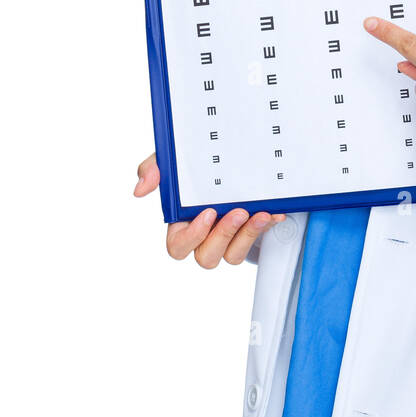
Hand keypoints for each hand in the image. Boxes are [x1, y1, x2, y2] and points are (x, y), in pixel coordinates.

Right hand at [133, 153, 285, 265]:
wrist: (231, 160)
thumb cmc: (193, 169)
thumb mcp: (173, 163)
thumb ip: (153, 170)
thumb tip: (140, 189)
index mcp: (181, 225)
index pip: (178, 247)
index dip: (192, 236)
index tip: (208, 214)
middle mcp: (204, 236)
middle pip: (207, 256)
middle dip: (224, 236)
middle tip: (237, 212)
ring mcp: (228, 238)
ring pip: (233, 255)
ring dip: (247, 235)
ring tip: (260, 214)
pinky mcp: (249, 233)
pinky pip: (257, 241)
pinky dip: (267, 227)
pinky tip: (274, 212)